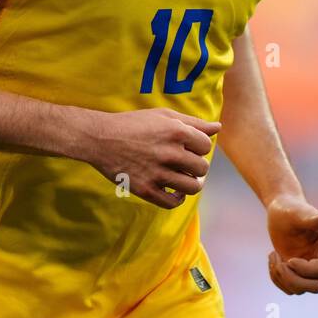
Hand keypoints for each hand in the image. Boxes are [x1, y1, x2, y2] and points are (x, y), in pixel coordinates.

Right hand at [84, 108, 219, 208]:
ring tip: (183, 177)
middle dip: (196, 166)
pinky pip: (173, 202)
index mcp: (176, 132)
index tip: (189, 147)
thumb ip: (193, 122)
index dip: (200, 147)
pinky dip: (178, 198)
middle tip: (185, 163)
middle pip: (202, 168)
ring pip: (192, 187)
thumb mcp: (163, 116)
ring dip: (191, 183)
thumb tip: (217, 127)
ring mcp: (157, 173)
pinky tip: (174, 190)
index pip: (206, 146)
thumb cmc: (133, 124)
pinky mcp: (145, 189)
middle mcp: (169, 153)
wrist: (100, 138)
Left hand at [266, 194, 317, 294]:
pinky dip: (277, 279)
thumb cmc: (291, 209)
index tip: (289, 259)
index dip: (307, 269)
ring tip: (273, 255)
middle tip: (279, 262)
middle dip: (294, 279)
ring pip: (302, 290)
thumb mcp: (299, 213)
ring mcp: (313, 269)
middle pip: (317, 286)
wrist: (282, 212)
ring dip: (282, 277)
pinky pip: (290, 288)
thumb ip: (312, 219)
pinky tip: (273, 259)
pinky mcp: (300, 274)